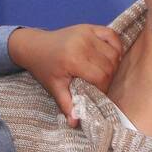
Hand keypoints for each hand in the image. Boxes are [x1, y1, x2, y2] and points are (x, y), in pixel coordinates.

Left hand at [8, 24, 123, 124]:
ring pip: (114, 53)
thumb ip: (67, 104)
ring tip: (105, 73)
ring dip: (114, 65)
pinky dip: (116, 47)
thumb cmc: (45, 68)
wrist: (35, 46)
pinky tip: (110, 57)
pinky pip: (112, 36)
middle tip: (101, 85)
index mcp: (73, 59)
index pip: (101, 77)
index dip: (103, 88)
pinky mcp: (90, 27)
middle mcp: (82, 44)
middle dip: (109, 78)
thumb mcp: (54, 88)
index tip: (98, 94)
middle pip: (110, 65)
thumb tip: (75, 123)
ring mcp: (87, 33)